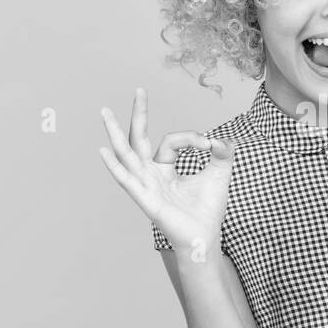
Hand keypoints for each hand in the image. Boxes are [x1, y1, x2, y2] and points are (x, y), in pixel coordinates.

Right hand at [99, 87, 235, 251]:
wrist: (206, 237)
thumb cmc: (208, 209)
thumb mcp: (219, 173)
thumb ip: (222, 153)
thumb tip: (223, 138)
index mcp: (164, 168)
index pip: (170, 140)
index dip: (190, 137)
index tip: (209, 143)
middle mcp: (150, 174)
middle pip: (138, 139)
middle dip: (138, 114)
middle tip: (139, 90)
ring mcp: (145, 186)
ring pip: (126, 155)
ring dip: (115, 133)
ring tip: (104, 112)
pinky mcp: (146, 200)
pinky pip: (127, 180)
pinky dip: (114, 167)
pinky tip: (104, 152)